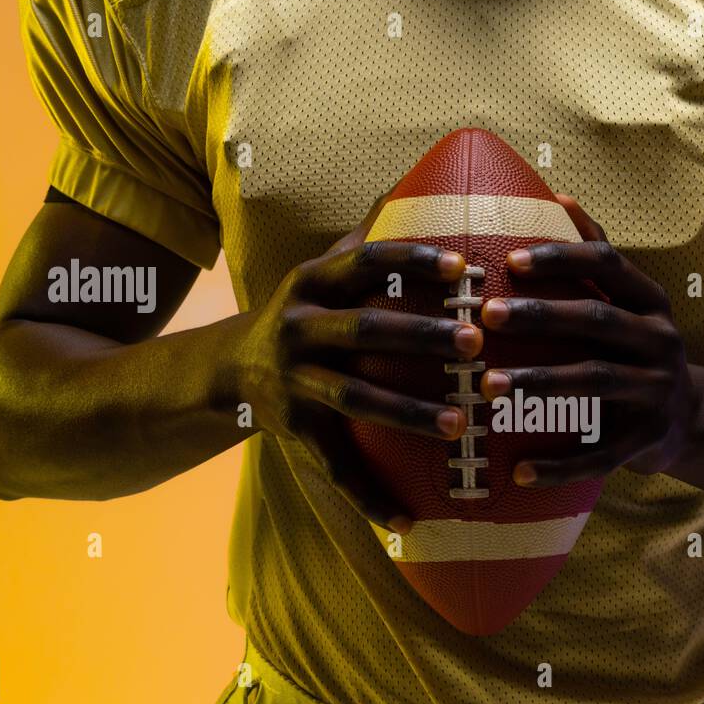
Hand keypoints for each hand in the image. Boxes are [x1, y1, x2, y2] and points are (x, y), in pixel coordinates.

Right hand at [228, 191, 480, 530]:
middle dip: (422, 336)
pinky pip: (335, 469)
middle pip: (365, 331)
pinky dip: (371, 499)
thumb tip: (425, 182)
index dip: (413, 261)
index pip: (367, 263)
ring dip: (409, 413)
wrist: (226, 370)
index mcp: (313, 283)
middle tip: (477, 343)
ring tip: (460, 425)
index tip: (463, 266)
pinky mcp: (293, 432)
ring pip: (354, 399)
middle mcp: (297, 328)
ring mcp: (293, 383)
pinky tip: (411, 521)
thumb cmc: (304, 313)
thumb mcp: (324, 272)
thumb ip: (371, 239)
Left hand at [479, 195, 694, 486]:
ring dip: (539, 381)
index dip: (560, 258)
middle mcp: (659, 341)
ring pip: (595, 381)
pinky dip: (559, 466)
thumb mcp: (632, 304)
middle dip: (540, 315)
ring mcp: (655, 393)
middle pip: (597, 321)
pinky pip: (599, 456)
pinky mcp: (646, 442)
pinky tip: (518, 471)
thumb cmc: (639, 350)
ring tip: (486, 385)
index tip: (510, 260)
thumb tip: (558, 195)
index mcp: (650, 302)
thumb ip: (598, 258)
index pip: (608, 264)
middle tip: (485, 317)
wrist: (694, 420)